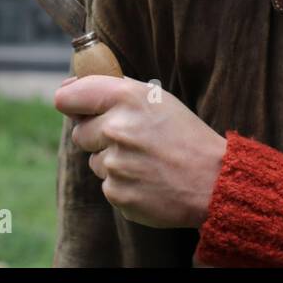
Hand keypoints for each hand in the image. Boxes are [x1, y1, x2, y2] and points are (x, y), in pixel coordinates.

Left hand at [54, 75, 226, 228]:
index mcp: (127, 97)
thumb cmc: (186, 135)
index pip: (68, 97)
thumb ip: (116, 91)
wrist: (214, 180)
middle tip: (134, 139)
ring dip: (114, 161)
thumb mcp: (158, 100)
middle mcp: (117, 128)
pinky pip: (108, 186)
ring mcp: (115, 164)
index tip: (76, 106)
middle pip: (80, 132)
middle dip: (99, 136)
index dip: (70, 101)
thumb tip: (69, 89)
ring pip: (95, 161)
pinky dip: (125, 184)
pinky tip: (149, 180)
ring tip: (147, 161)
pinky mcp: (117, 194)